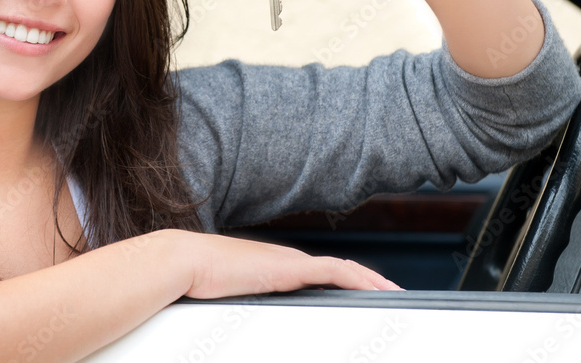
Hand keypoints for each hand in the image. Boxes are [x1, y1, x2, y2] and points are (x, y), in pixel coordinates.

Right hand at [169, 230, 400, 298]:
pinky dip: (360, 279)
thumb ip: (242, 305)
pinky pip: (337, 272)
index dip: (348, 280)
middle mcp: (288, 260)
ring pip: (345, 269)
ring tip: (395, 293)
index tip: (366, 295)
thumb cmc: (197, 280)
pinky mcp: (290, 267)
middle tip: (393, 295)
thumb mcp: (228, 297)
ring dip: (372, 281)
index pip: (322, 273)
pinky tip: (378, 290)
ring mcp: (290, 262)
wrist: (185, 262)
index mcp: (276, 267)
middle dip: (369, 282)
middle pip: (341, 270)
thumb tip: (237, 319)